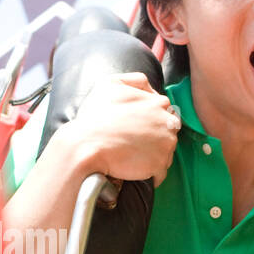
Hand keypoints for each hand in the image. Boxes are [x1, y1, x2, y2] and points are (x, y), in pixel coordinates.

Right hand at [59, 72, 179, 187]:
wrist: (86, 145)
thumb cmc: (95, 116)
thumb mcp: (110, 84)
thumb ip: (135, 80)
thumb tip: (151, 89)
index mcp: (157, 103)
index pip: (164, 111)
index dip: (150, 120)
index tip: (136, 127)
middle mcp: (166, 122)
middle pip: (168, 131)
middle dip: (155, 137)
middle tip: (134, 142)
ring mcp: (165, 145)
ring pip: (165, 151)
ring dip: (152, 155)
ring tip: (131, 156)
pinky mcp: (159, 165)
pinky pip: (160, 172)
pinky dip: (150, 173)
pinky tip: (134, 169)